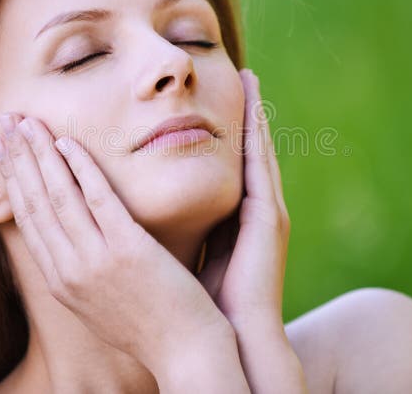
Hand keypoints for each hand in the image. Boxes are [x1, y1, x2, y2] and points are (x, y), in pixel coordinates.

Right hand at [0, 113, 234, 374]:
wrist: (185, 354)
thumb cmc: (150, 326)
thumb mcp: (100, 302)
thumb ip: (83, 270)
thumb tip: (73, 240)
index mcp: (62, 282)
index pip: (28, 221)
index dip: (12, 182)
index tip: (2, 150)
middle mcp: (70, 271)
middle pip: (35, 203)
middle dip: (16, 159)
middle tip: (5, 121)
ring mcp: (97, 261)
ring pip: (58, 196)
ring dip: (39, 154)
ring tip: (27, 121)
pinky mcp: (128, 250)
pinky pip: (99, 198)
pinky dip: (81, 168)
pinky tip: (69, 142)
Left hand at [196, 69, 306, 392]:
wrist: (230, 341)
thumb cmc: (201, 305)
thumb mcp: (185, 255)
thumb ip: (177, 230)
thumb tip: (141, 212)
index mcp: (234, 219)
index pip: (228, 164)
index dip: (225, 131)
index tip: (212, 99)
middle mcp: (255, 210)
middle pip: (248, 150)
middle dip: (246, 112)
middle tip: (243, 71)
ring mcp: (266, 213)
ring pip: (259, 151)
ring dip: (256, 113)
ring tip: (251, 76)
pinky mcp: (270, 219)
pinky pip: (262, 167)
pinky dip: (259, 136)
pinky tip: (255, 107)